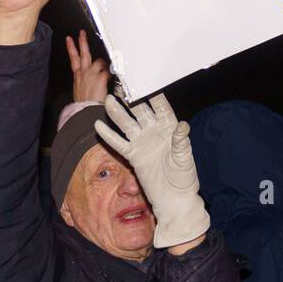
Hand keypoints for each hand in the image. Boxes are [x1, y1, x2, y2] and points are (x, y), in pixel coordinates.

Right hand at [66, 30, 109, 102]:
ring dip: (102, 66)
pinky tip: (107, 81)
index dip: (71, 47)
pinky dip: (108, 76)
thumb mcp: (80, 90)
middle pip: (83, 54)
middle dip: (82, 42)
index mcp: (78, 76)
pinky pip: (107, 72)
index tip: (69, 39)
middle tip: (81, 33)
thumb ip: (84, 81)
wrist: (86, 110)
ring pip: (99, 62)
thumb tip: (89, 78)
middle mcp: (84, 73)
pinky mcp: (100, 78)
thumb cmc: (84, 103)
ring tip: (104, 72)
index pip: (73, 58)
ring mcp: (92, 74)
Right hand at [94, 94, 209, 249]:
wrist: (174, 198)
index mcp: (169, 127)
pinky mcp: (133, 155)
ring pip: (127, 124)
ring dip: (118, 113)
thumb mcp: (184, 158)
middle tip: (121, 85)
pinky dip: (108, 135)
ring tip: (108, 100)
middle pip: (140, 111)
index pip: (161, 107)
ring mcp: (142, 142)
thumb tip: (183, 125)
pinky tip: (98, 125)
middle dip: (131, 99)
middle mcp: (154, 131)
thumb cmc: (184, 177)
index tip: (146, 82)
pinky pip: (118, 143)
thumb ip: (181, 141)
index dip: (154, 95)